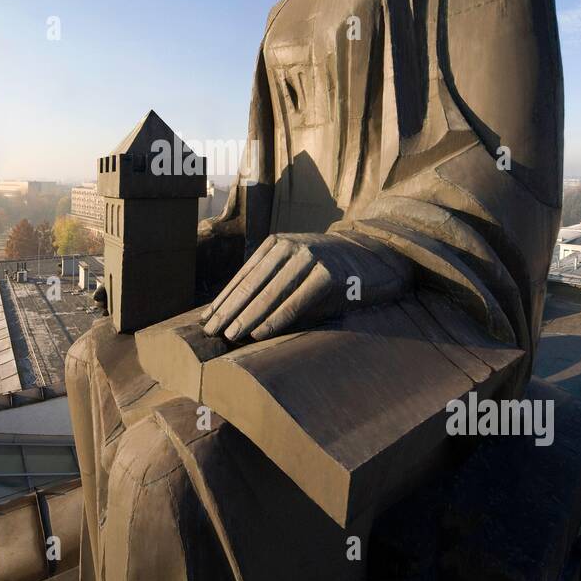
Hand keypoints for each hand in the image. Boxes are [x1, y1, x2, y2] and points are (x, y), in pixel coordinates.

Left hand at [200, 231, 411, 342]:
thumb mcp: (296, 273)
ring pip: (269, 293)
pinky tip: (259, 333)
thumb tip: (235, 318)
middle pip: (251, 285)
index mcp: (276, 244)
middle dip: (228, 311)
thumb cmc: (329, 273)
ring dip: (246, 317)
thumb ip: (270, 289)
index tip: (205, 321)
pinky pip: (295, 301)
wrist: (375, 259)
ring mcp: (309, 258)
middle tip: (210, 333)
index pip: (243, 277)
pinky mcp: (328, 274)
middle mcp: (290, 247)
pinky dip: (276, 319)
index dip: (222, 300)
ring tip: (229, 336)